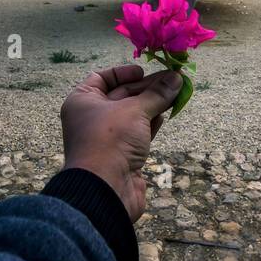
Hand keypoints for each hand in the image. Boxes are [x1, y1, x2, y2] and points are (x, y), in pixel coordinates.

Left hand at [59, 64, 182, 220]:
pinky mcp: (121, 155)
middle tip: (173, 80)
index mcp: (82, 101)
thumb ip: (157, 94)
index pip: (101, 77)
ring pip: (132, 115)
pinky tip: (166, 115)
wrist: (106, 189)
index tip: (144, 71)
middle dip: (147, 88)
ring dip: (152, 104)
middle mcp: (91, 117)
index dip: (123, 73)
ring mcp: (106, 138)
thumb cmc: (111, 140)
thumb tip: (177, 77)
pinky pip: (138, 133)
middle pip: (121, 95)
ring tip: (175, 94)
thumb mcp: (135, 110)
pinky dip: (151, 123)